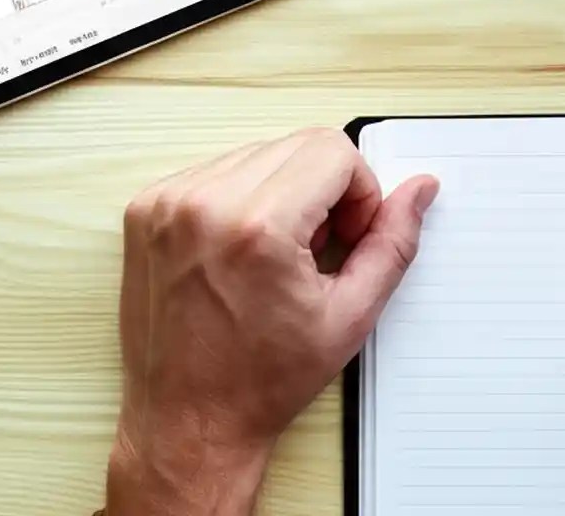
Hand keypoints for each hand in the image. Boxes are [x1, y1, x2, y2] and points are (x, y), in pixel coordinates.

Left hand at [105, 129, 439, 515]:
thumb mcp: (349, 316)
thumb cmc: (260, 381)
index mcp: (257, 228)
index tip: (348, 238)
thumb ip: (392, 243)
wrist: (187, 421)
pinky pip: (216, 170)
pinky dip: (242, 197)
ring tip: (279, 252)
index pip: (333, 150)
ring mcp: (167, 203)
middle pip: (297, 143)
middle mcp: (204, 204)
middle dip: (326, 188)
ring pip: (258, 152)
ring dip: (283, 189)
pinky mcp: (145, 209)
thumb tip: (419, 190)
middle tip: (319, 247)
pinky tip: (245, 249)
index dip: (359, 192)